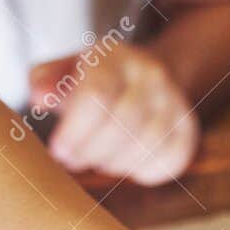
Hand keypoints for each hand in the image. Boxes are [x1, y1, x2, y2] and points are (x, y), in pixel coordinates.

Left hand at [31, 43, 199, 185]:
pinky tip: (126, 166)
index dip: (76, 131)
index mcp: (114, 57)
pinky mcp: (188, 128)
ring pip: (147, 145)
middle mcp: (150, 75)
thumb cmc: (94, 81)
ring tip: (98, 160)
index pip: (97, 96)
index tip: (58, 151)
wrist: (146, 76)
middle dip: (91, 152)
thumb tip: (40, 96)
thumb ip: (45, 81)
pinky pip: (170, 160)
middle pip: (122, 124)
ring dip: (116, 164)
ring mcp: (175, 102)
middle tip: (73, 162)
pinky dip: (144, 172)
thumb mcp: (63, 71)